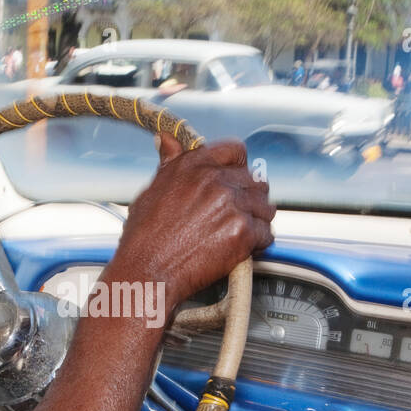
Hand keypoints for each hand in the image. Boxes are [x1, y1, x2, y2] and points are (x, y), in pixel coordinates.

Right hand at [110, 130, 274, 310]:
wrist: (147, 271)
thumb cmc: (145, 237)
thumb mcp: (152, 189)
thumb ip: (170, 163)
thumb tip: (167, 140)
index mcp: (194, 165)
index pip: (236, 151)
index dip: (240, 167)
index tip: (239, 180)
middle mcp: (215, 180)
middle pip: (255, 182)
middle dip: (250, 199)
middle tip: (238, 216)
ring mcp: (231, 205)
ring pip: (265, 208)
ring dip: (257, 221)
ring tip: (241, 234)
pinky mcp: (242, 231)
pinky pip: (266, 234)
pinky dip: (258, 244)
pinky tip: (242, 249)